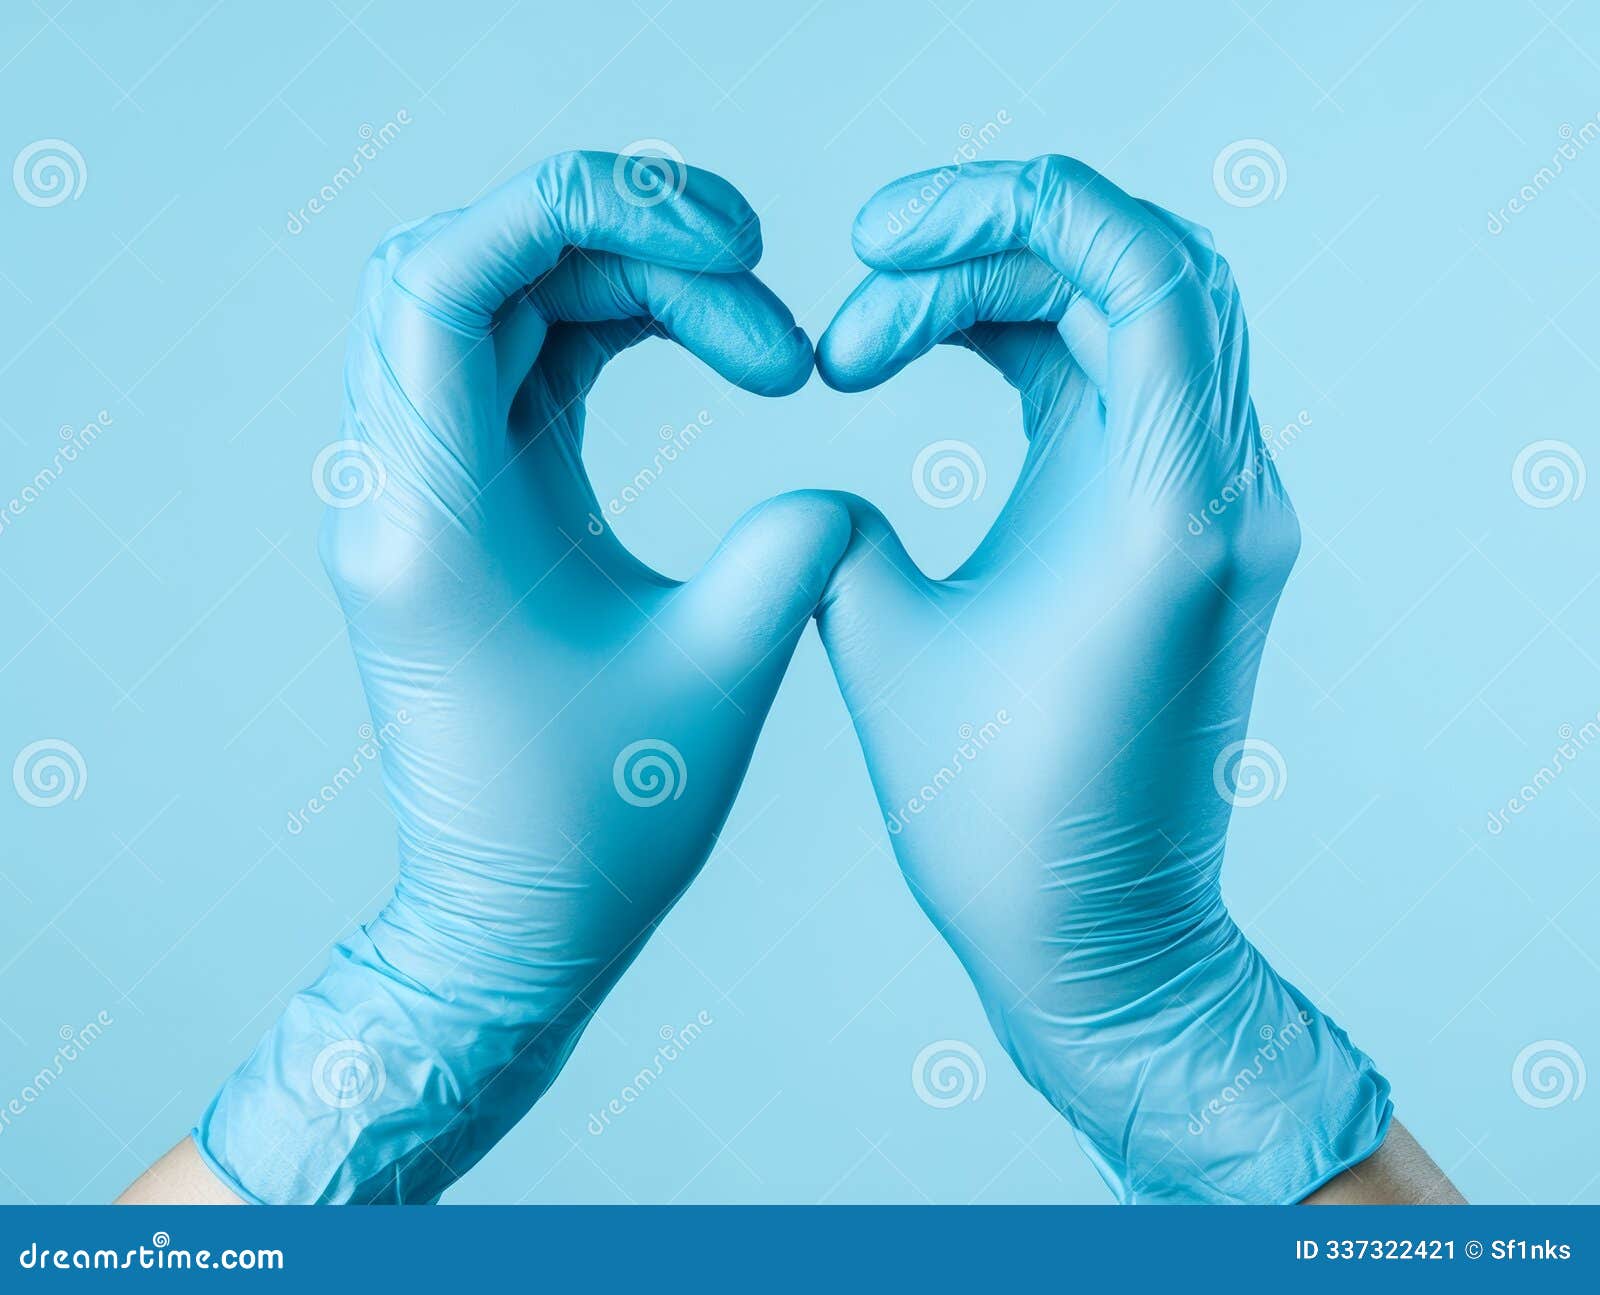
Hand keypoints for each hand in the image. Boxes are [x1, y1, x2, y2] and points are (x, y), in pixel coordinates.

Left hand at [194, 151, 848, 1203]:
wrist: (515, 921)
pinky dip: (608, 328)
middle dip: (619, 233)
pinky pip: (519, 361)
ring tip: (758, 330)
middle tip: (755, 263)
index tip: (725, 241)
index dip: (576, 208)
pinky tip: (707, 349)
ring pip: (498, 302)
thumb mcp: (720, 681)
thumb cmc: (601, 830)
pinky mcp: (465, 505)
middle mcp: (400, 488)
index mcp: (434, 522)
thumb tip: (837, 476)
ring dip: (625, 281)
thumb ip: (791, 555)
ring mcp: (425, 492)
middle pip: (470, 264)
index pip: (444, 278)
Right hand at [812, 156, 1390, 1203]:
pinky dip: (1037, 338)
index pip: (1140, 267)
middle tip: (858, 282)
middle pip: (1142, 265)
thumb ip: (841, 530)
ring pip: (1141, 309)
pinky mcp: (1194, 530)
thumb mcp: (886, 652)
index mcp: (1166, 514)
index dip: (1005, 209)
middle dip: (990, 240)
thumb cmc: (994, 827)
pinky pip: (1133, 376)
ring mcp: (1223, 509)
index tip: (871, 244)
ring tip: (872, 332)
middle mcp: (1227, 492)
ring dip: (1008, 286)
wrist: (1103, 942)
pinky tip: (938, 360)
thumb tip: (820, 462)